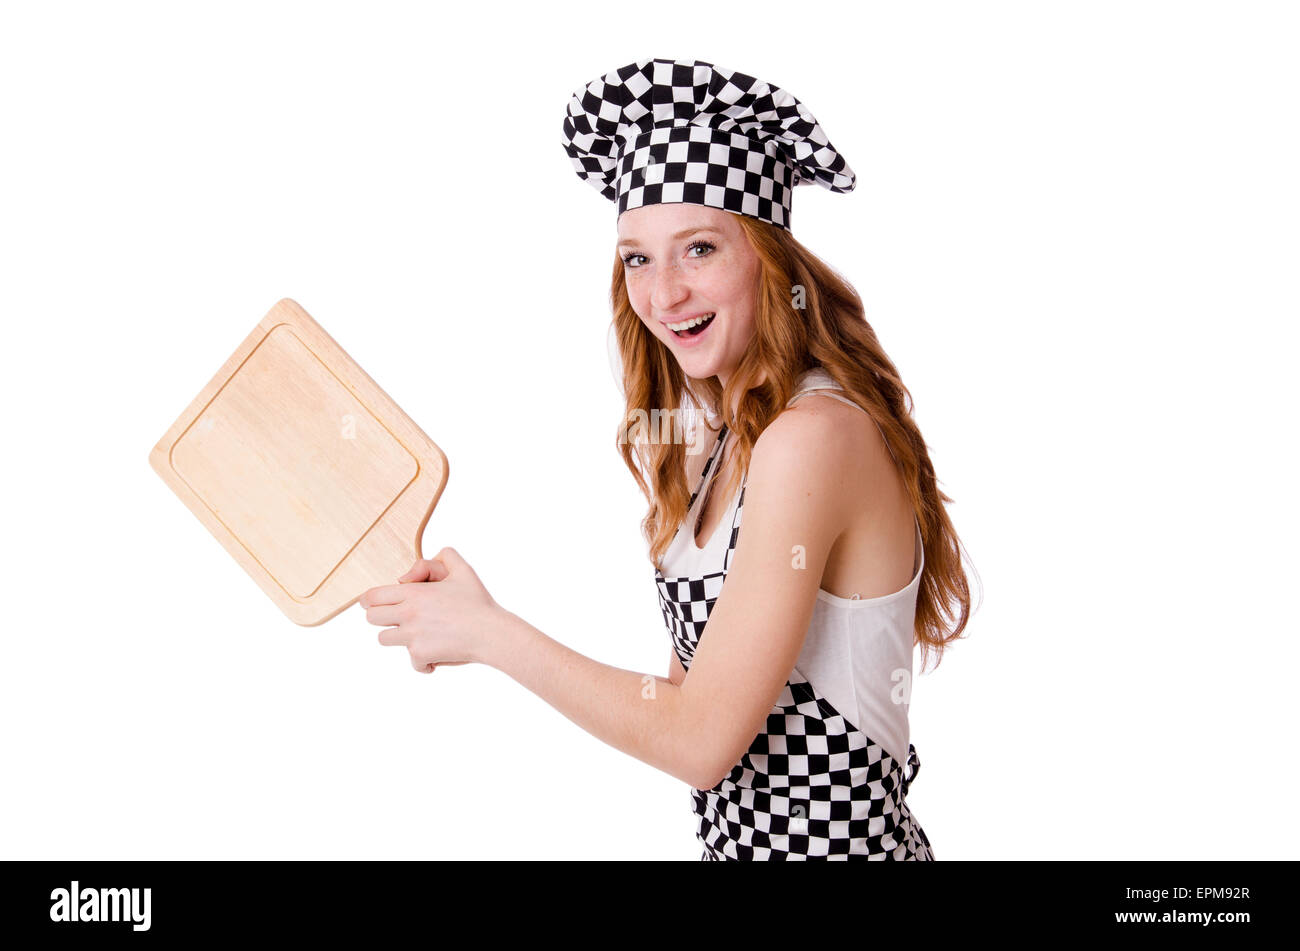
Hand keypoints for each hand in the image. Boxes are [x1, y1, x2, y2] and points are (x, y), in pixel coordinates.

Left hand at [359, 547, 503, 673]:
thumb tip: (408, 575)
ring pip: (384, 640)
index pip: (372, 596)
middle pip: (372, 618)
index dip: (369, 599)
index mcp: (414, 593)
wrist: (491, 632)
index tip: (374, 603)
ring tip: (419, 636)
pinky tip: (437, 655)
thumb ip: (440, 558)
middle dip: (382, 618)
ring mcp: (412, 637)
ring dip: (399, 639)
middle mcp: (408, 614)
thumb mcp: (462, 570)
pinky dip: (423, 661)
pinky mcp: (421, 655)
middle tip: (400, 619)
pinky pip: (411, 661)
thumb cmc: (478, 602)